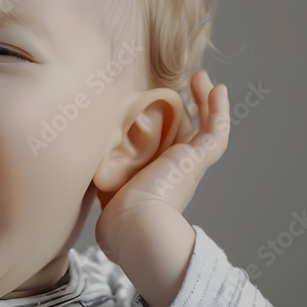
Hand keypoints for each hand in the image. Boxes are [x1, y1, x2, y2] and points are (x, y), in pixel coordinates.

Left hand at [95, 71, 229, 248]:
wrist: (134, 228)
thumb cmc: (116, 217)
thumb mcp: (107, 183)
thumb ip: (102, 167)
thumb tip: (87, 153)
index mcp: (157, 176)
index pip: (167, 144)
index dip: (170, 124)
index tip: (162, 104)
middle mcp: (176, 169)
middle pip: (190, 132)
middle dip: (191, 107)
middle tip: (188, 83)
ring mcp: (189, 165)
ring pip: (208, 130)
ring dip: (207, 103)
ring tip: (203, 78)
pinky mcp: (195, 161)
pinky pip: (215, 133)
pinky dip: (220, 111)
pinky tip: (218, 89)